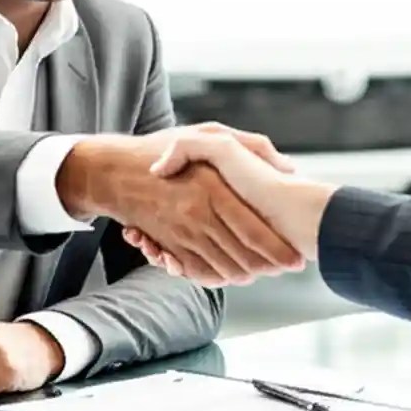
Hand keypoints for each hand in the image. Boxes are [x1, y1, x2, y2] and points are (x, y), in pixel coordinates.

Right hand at [58, 123, 304, 285]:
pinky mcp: (168, 244)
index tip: (296, 257)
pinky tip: (231, 273)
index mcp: (213, 188)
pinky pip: (197, 270)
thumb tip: (286, 165)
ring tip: (264, 271)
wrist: (114, 170)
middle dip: (267, 267)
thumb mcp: (209, 133)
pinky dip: (216, 277)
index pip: (253, 229)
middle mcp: (197, 214)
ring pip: (221, 268)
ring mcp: (181, 233)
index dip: (276, 249)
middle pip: (241, 255)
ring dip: (244, 274)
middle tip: (285, 268)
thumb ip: (250, 145)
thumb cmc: (162, 148)